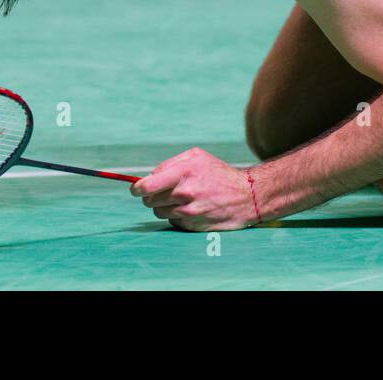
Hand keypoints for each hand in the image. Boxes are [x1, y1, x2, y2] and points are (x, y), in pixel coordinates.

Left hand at [132, 148, 258, 231]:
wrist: (246, 196)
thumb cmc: (219, 173)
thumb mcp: (197, 157)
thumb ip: (170, 164)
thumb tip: (148, 177)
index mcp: (183, 172)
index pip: (146, 186)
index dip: (137, 189)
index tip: (136, 189)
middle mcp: (184, 192)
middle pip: (149, 200)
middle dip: (151, 196)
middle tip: (163, 192)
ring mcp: (188, 211)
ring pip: (158, 211)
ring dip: (164, 206)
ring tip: (180, 198)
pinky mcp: (191, 225)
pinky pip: (171, 220)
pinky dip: (176, 215)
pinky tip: (190, 208)